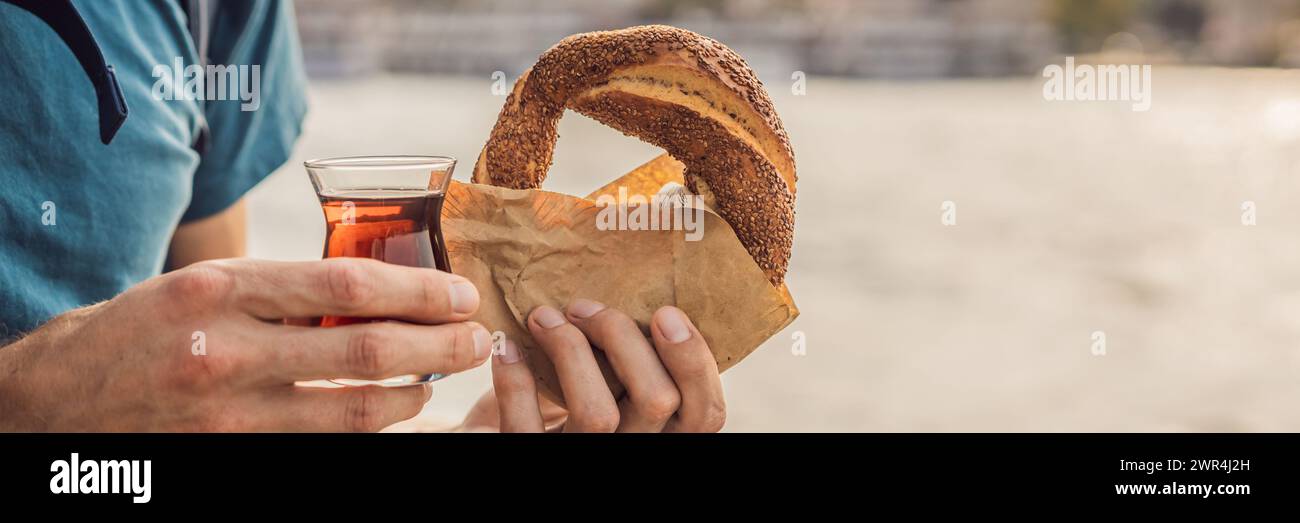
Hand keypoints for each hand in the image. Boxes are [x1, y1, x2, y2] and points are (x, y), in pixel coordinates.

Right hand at [0, 258, 489, 430]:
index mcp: (221, 288)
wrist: (52, 402)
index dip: (418, 290)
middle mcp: (227, 349)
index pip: (346, 284)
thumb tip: (375, 292)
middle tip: (476, 340)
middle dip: (438, 344)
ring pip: (355, 409)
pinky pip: (323, 444)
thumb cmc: (136, 331)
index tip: (459, 294)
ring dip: (414, 396)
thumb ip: (280, 291)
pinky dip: (369, 430)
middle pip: (367, 347)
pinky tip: (392, 413)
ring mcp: (230, 411)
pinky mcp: (232, 452)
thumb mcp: (201, 287)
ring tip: (439, 382)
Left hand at [461, 301, 725, 432]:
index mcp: (663, 434)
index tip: (664, 312)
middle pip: (657, 399)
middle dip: (623, 338)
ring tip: (543, 317)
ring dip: (569, 350)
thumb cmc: (575, 406)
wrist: (520, 438)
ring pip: (598, 414)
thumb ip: (640, 366)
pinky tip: (509, 349)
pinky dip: (516, 380)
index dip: (694, 360)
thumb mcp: (619, 392)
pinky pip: (527, 425)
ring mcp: (583, 457)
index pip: (706, 413)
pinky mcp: (533, 459)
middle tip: (584, 306)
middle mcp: (632, 450)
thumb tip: (649, 293)